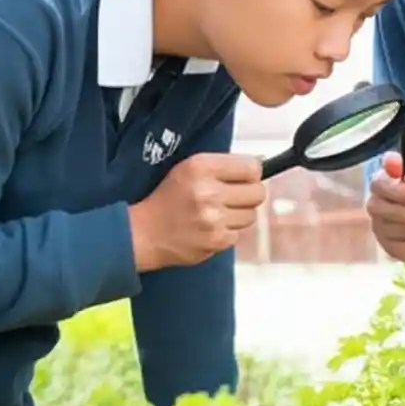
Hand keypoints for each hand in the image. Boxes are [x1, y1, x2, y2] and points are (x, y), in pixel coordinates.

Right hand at [129, 153, 266, 271]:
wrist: (144, 233)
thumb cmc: (169, 198)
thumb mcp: (190, 169)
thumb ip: (224, 166)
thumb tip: (260, 164)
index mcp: (201, 167)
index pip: (252, 168)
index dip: (251, 174)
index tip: (244, 178)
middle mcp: (208, 191)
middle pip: (258, 192)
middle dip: (249, 195)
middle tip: (233, 197)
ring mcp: (213, 218)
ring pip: (251, 215)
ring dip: (239, 215)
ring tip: (218, 214)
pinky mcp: (216, 240)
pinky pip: (239, 234)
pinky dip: (228, 232)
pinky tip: (210, 228)